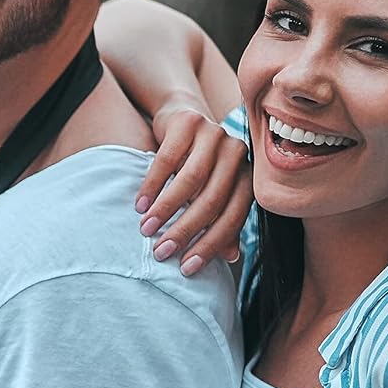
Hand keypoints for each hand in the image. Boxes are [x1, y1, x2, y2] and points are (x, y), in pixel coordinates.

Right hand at [134, 102, 251, 274]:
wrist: (182, 119)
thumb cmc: (197, 166)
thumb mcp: (211, 193)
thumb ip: (221, 221)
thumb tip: (231, 257)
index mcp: (247, 177)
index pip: (234, 216)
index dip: (211, 244)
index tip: (186, 267)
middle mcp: (236, 154)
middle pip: (212, 200)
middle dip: (185, 230)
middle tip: (161, 252)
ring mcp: (214, 134)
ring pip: (191, 179)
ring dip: (166, 209)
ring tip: (146, 230)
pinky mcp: (189, 122)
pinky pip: (167, 159)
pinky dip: (152, 185)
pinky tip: (140, 205)